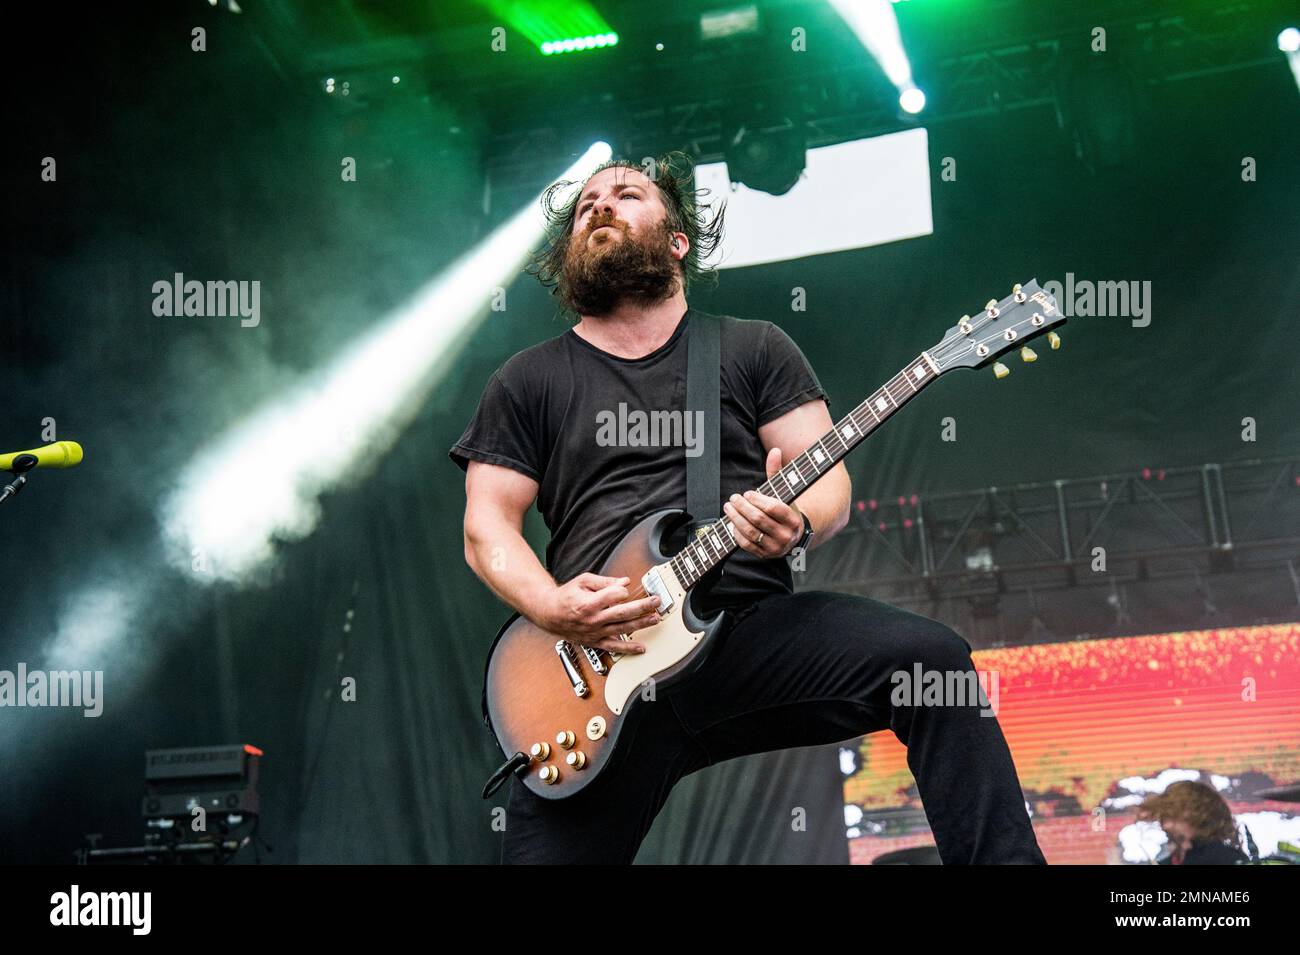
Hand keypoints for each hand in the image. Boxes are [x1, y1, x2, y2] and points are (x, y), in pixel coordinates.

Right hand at [536, 573, 662, 653]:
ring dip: (641, 624)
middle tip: (656, 601)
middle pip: (622, 613)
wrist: (549, 613)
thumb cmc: (566, 596)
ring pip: (622, 629)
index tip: (625, 588)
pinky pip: (613, 647)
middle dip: (642, 606)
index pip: (611, 596)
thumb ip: (604, 581)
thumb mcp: (582, 581)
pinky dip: (628, 648)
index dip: (621, 591)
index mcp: (588, 603)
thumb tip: (624, 582)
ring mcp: (594, 632)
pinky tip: (641, 647)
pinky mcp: (594, 641)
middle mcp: (592, 620)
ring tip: (655, 618)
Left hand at [722, 447, 805, 558]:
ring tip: (728, 507)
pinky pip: (746, 545)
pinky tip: (732, 523)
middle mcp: (786, 536)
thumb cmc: (784, 509)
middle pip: (759, 519)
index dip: (757, 499)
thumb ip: (777, 473)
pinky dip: (737, 533)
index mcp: (793, 519)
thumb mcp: (783, 493)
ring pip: (751, 532)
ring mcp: (775, 548)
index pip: (773, 508)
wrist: (792, 536)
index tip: (747, 493)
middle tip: (733, 498)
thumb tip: (774, 450)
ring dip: (736, 519)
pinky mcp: (764, 555)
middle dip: (743, 507)